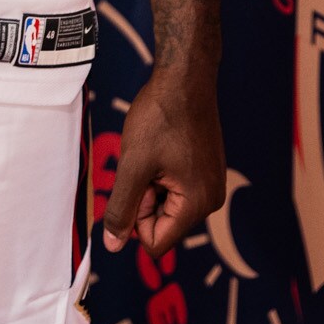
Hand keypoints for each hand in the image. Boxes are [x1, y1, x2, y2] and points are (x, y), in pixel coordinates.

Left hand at [102, 70, 224, 255]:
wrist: (185, 79)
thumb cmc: (160, 118)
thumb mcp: (133, 166)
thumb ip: (122, 209)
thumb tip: (113, 245)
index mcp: (197, 205)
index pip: (156, 242)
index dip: (134, 218)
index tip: (136, 181)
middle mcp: (210, 201)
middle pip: (162, 224)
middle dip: (144, 197)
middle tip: (145, 162)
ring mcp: (210, 185)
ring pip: (166, 204)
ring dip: (150, 183)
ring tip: (153, 152)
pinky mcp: (206, 170)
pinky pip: (175, 188)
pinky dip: (160, 173)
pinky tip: (161, 147)